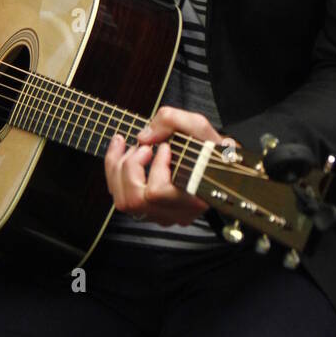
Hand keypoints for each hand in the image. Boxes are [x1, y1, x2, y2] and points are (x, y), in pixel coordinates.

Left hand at [104, 105, 234, 225]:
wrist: (220, 165)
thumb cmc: (211, 149)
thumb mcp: (197, 126)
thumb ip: (171, 120)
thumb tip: (143, 137)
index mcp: (193, 199)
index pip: (157, 192)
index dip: (156, 166)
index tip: (166, 147)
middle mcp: (176, 213)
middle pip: (134, 200)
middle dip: (130, 167)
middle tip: (144, 147)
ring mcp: (162, 216)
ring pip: (123, 202)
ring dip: (119, 169)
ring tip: (132, 147)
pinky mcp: (151, 212)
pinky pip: (123, 198)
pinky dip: (116, 173)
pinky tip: (122, 152)